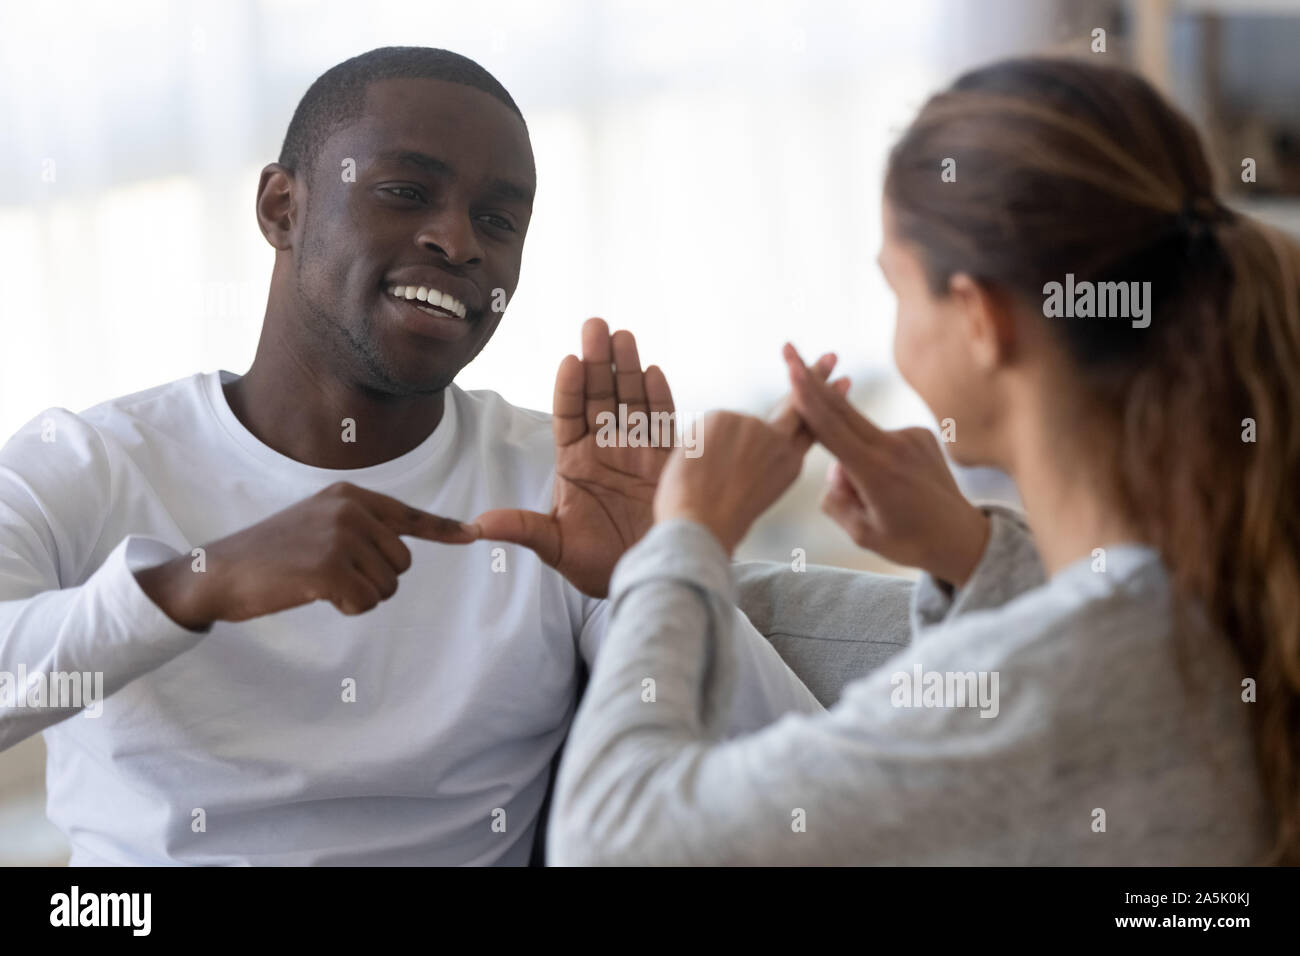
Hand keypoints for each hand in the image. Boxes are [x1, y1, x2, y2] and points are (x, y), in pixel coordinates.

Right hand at [134, 482, 478, 628]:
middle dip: (375, 580)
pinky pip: (365, 603)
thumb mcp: (318, 523)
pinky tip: (315, 595)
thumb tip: (403, 549)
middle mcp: (350, 510)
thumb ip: (361, 528)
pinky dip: (346, 608)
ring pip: (386, 587)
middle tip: (332, 575)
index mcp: (350, 496)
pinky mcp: (328, 569)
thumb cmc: (272, 554)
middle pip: (402, 563)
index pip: (409, 515)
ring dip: (359, 596)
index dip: (444, 529)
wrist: (219, 572)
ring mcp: (339, 537)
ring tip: (318, 582)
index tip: (473, 535)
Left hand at [470, 318, 675, 597]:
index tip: (569, 361)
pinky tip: (653, 372)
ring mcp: (637, 452)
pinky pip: (663, 423)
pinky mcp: (667, 463)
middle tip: (595, 326)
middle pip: (601, 396)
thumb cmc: (596, 564)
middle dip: (598, 361)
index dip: (569, 387)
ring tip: (623, 337)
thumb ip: (523, 529)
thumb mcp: (555, 547)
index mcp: (574, 461)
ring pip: (632, 401)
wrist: (647, 579)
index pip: (568, 414)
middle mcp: (606, 449)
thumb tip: (476, 527)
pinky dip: (660, 398)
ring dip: (628, 369)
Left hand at [653, 359, 848, 554]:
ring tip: (704, 477)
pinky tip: (695, 467)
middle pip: (797, 404)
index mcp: (789, 465)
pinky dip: (696, 444)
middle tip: (830, 356)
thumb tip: (749, 439)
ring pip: (730, 426)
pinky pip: (706, 427)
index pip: (810, 426)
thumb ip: (759, 463)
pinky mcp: (724, 417)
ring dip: (714, 446)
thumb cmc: (717, 524)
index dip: (823, 403)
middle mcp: (779, 442)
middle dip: (815, 377)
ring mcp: (753, 426)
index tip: (840, 381)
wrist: (700, 528)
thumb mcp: (753, 494)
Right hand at [782, 343, 989, 586]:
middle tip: (788, 350)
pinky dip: (874, 456)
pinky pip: (880, 440)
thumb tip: (834, 469)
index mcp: (875, 472)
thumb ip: (836, 499)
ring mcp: (911, 437)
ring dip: (851, 454)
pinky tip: (896, 485)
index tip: (791, 371)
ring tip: (880, 498)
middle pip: (841, 408)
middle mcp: (894, 447)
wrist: (962, 539)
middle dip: (811, 381)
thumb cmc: (909, 542)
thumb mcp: (861, 533)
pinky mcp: (922, 435)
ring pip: (859, 434)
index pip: (832, 429)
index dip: (807, 398)